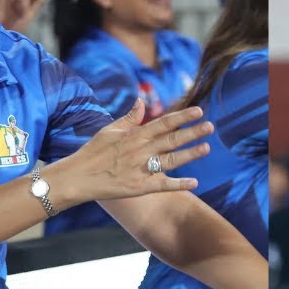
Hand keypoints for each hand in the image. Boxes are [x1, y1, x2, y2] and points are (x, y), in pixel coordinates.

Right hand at [48, 99, 213, 203]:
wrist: (78, 177)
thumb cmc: (93, 152)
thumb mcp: (110, 130)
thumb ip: (129, 118)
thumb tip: (141, 101)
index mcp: (134, 135)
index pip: (163, 123)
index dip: (182, 117)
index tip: (199, 111)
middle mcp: (140, 150)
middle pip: (171, 140)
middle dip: (192, 132)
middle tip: (210, 126)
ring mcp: (141, 169)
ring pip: (171, 160)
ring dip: (190, 154)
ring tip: (206, 147)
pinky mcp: (140, 187)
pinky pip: (163, 185)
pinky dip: (179, 184)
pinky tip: (195, 182)